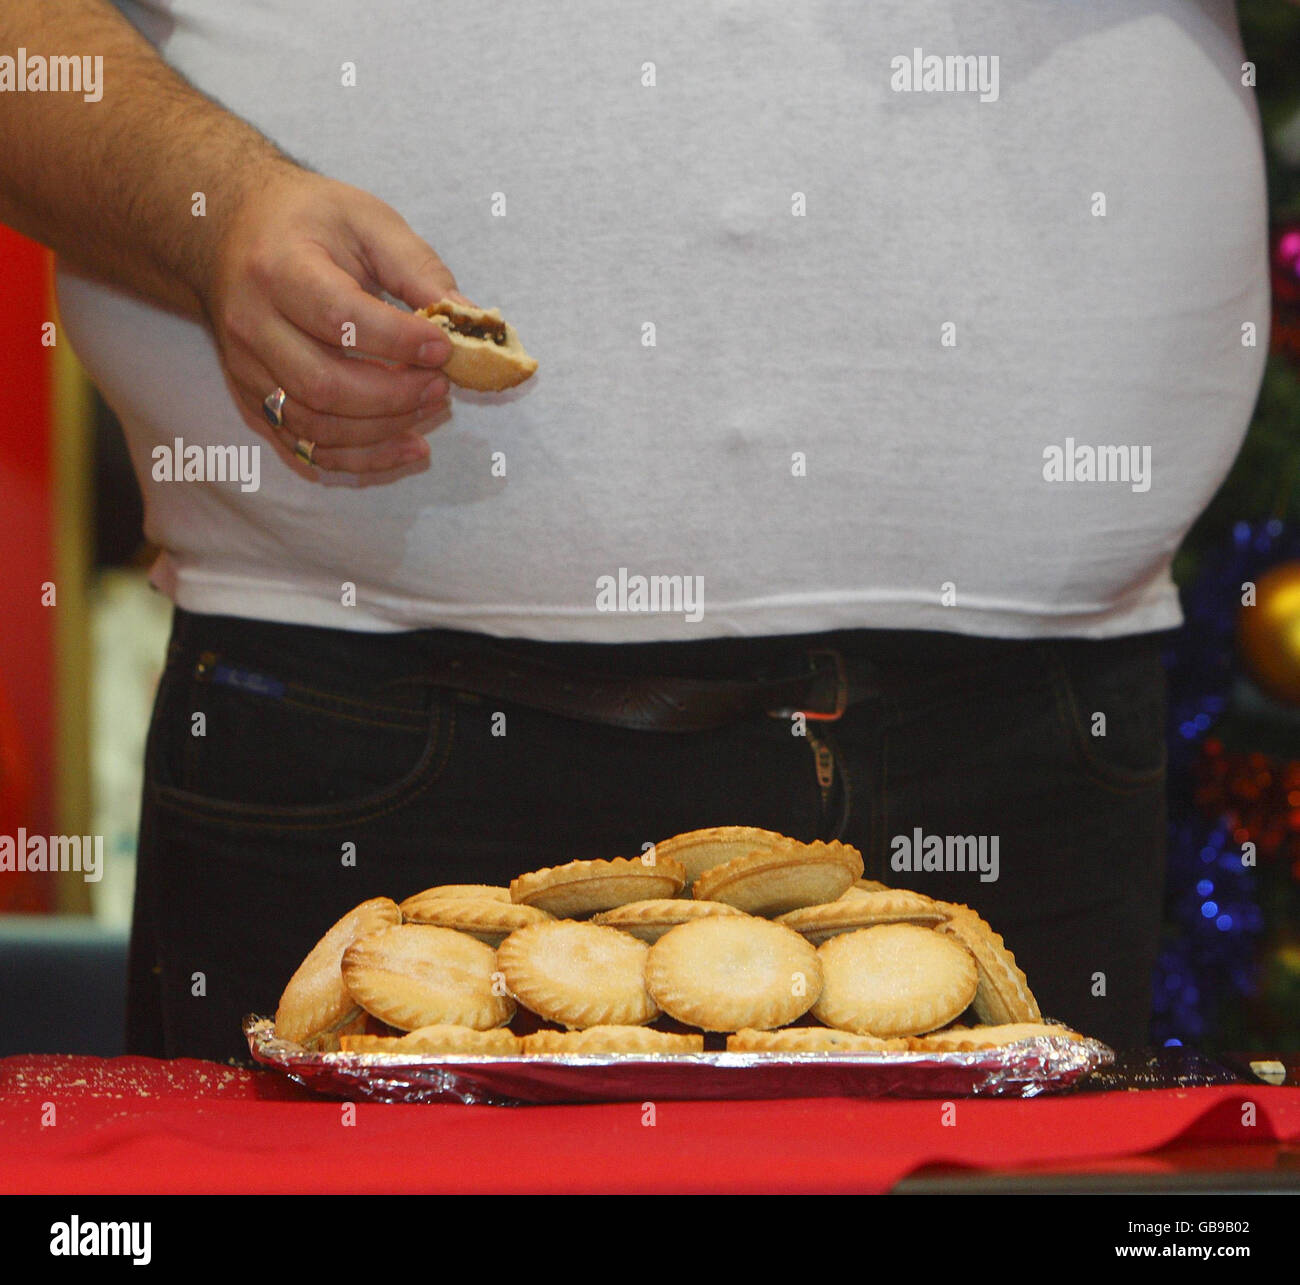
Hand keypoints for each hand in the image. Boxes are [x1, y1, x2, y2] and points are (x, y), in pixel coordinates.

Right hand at [200, 161, 466, 475]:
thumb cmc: (308, 223)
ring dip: (384, 429)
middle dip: (395, 396)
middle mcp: (252, 324)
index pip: (338, 317)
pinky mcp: (254, 400)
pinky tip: (407, 446)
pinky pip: (307, 447)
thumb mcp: (367, 221)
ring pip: (316, 426)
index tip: (446, 347)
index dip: (399, 341)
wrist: (228, 234)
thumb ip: (419, 269)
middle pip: (324, 385)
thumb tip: (469, 321)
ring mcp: (247, 369)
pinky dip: (362, 458)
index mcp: (278, 268)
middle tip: (441, 385)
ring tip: (431, 408)